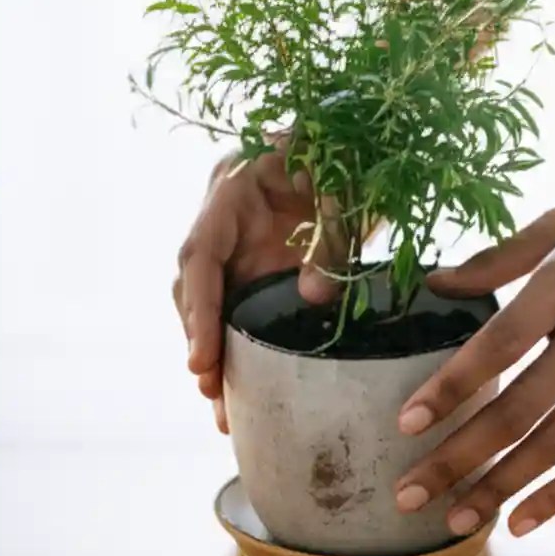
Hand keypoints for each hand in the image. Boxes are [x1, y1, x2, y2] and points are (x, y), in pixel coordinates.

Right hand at [171, 150, 338, 432]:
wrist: (359, 143)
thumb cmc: (347, 151)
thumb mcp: (344, 184)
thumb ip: (329, 235)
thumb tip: (314, 297)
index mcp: (231, 188)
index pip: (200, 256)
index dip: (198, 310)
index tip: (200, 359)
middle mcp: (223, 223)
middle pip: (196, 290)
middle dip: (201, 343)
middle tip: (214, 394)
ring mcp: (238, 246)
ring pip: (213, 306)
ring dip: (218, 356)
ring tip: (228, 413)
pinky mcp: (257, 266)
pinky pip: (241, 310)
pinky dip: (242, 348)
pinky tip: (249, 390)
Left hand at [392, 180, 554, 537]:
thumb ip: (502, 256)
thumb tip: (439, 283)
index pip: (497, 347)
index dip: (449, 389)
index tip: (407, 423)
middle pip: (517, 409)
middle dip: (456, 457)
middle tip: (408, 493)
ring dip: (499, 486)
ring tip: (455, 519)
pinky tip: (524, 519)